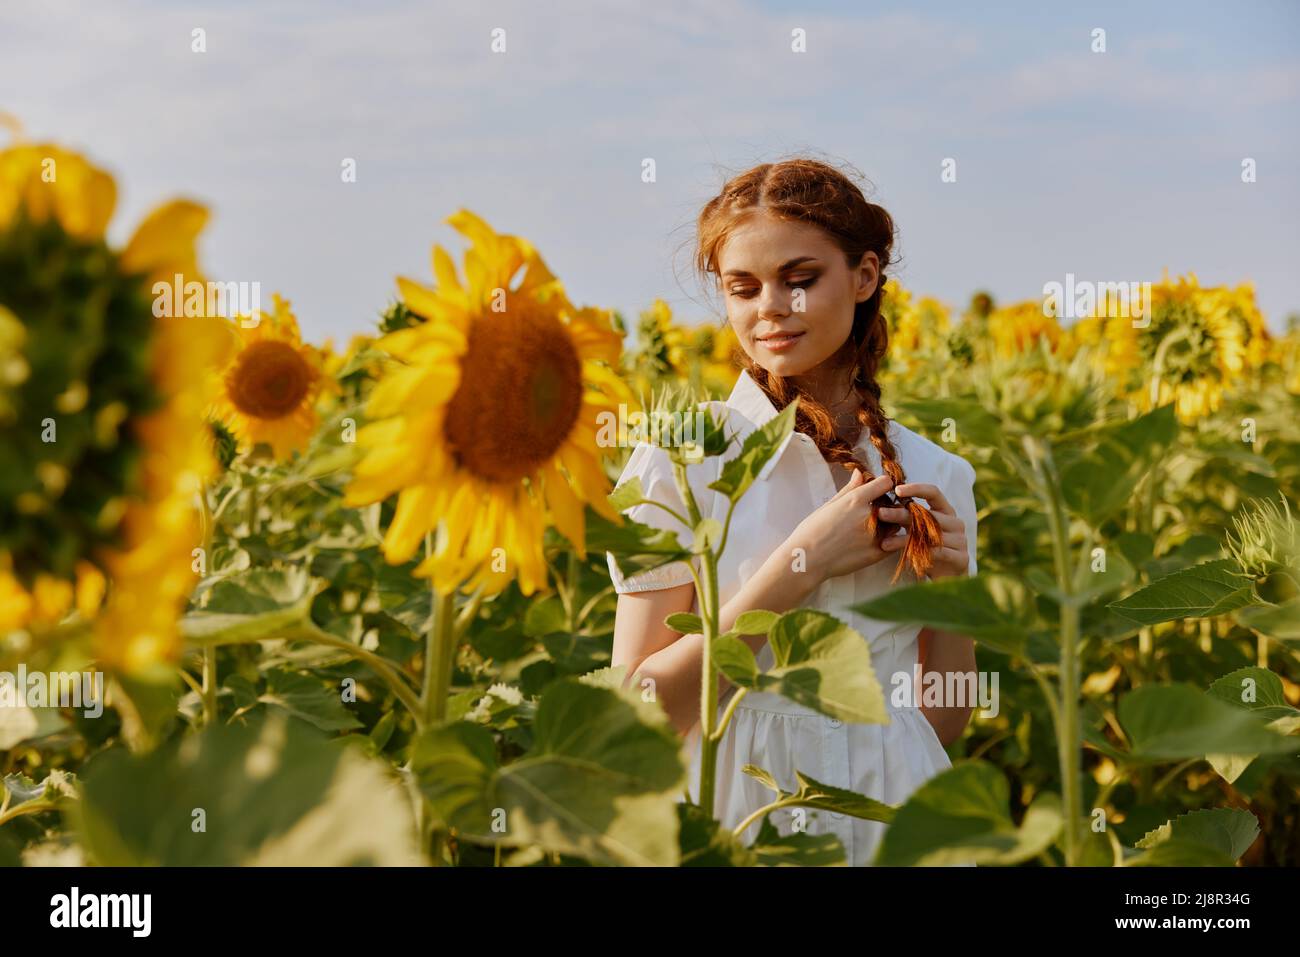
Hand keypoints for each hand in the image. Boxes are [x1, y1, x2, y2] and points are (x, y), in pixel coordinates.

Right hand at [785, 469, 899, 583]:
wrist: (807, 560)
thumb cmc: (812, 531)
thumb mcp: (829, 505)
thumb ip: (849, 489)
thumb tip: (860, 472)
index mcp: (856, 500)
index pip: (885, 483)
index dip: (882, 486)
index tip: (876, 492)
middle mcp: (869, 516)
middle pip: (892, 503)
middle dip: (886, 506)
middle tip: (873, 512)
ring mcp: (876, 535)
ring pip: (896, 522)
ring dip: (889, 523)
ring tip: (872, 529)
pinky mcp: (878, 552)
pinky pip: (897, 541)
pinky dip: (893, 539)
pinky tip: (880, 541)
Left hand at [877, 482, 970, 578]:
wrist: (947, 576)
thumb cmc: (928, 548)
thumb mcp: (917, 529)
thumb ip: (907, 516)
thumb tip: (881, 503)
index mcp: (946, 510)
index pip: (934, 492)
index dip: (916, 488)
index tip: (897, 490)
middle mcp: (956, 523)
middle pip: (928, 514)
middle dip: (901, 514)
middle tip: (881, 514)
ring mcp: (961, 540)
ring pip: (930, 535)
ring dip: (904, 539)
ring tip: (884, 542)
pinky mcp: (961, 558)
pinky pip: (937, 553)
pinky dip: (919, 554)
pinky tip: (902, 557)